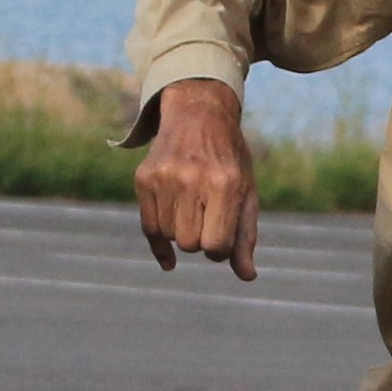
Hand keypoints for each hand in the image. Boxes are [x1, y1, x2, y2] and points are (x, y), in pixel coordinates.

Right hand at [135, 79, 259, 279]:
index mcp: (224, 184)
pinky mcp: (144, 178)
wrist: (197, 114)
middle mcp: (192, 179)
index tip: (222, 237)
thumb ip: (245, 235)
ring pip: (169, 237)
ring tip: (191, 209)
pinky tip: (168, 253)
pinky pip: (149, 227)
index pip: (217, 245)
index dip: (220, 249)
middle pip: (190, 244)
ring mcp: (164, 178)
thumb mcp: (245, 192)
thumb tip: (247, 276)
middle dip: (200, 240)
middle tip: (206, 220)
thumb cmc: (229, 159)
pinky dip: (160, 240)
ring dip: (181, 233)